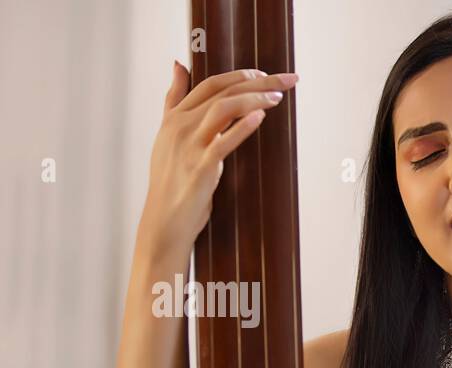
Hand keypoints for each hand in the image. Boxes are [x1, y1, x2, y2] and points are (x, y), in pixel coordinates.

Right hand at [138, 61, 298, 256]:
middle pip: (222, 92)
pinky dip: (242, 127)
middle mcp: (180, 126)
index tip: (265, 74)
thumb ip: (174, 99)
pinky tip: (260, 117)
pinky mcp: (201, 168)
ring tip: (278, 98)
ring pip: (223, 109)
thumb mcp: (168, 134)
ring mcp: (190, 146)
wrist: (164, 219)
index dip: (239, 75)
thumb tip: (178, 64)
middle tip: (287, 80)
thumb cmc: (172, 180)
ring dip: (253, 99)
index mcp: (175, 117)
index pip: (210, 84)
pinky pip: (223, 142)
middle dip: (258, 82)